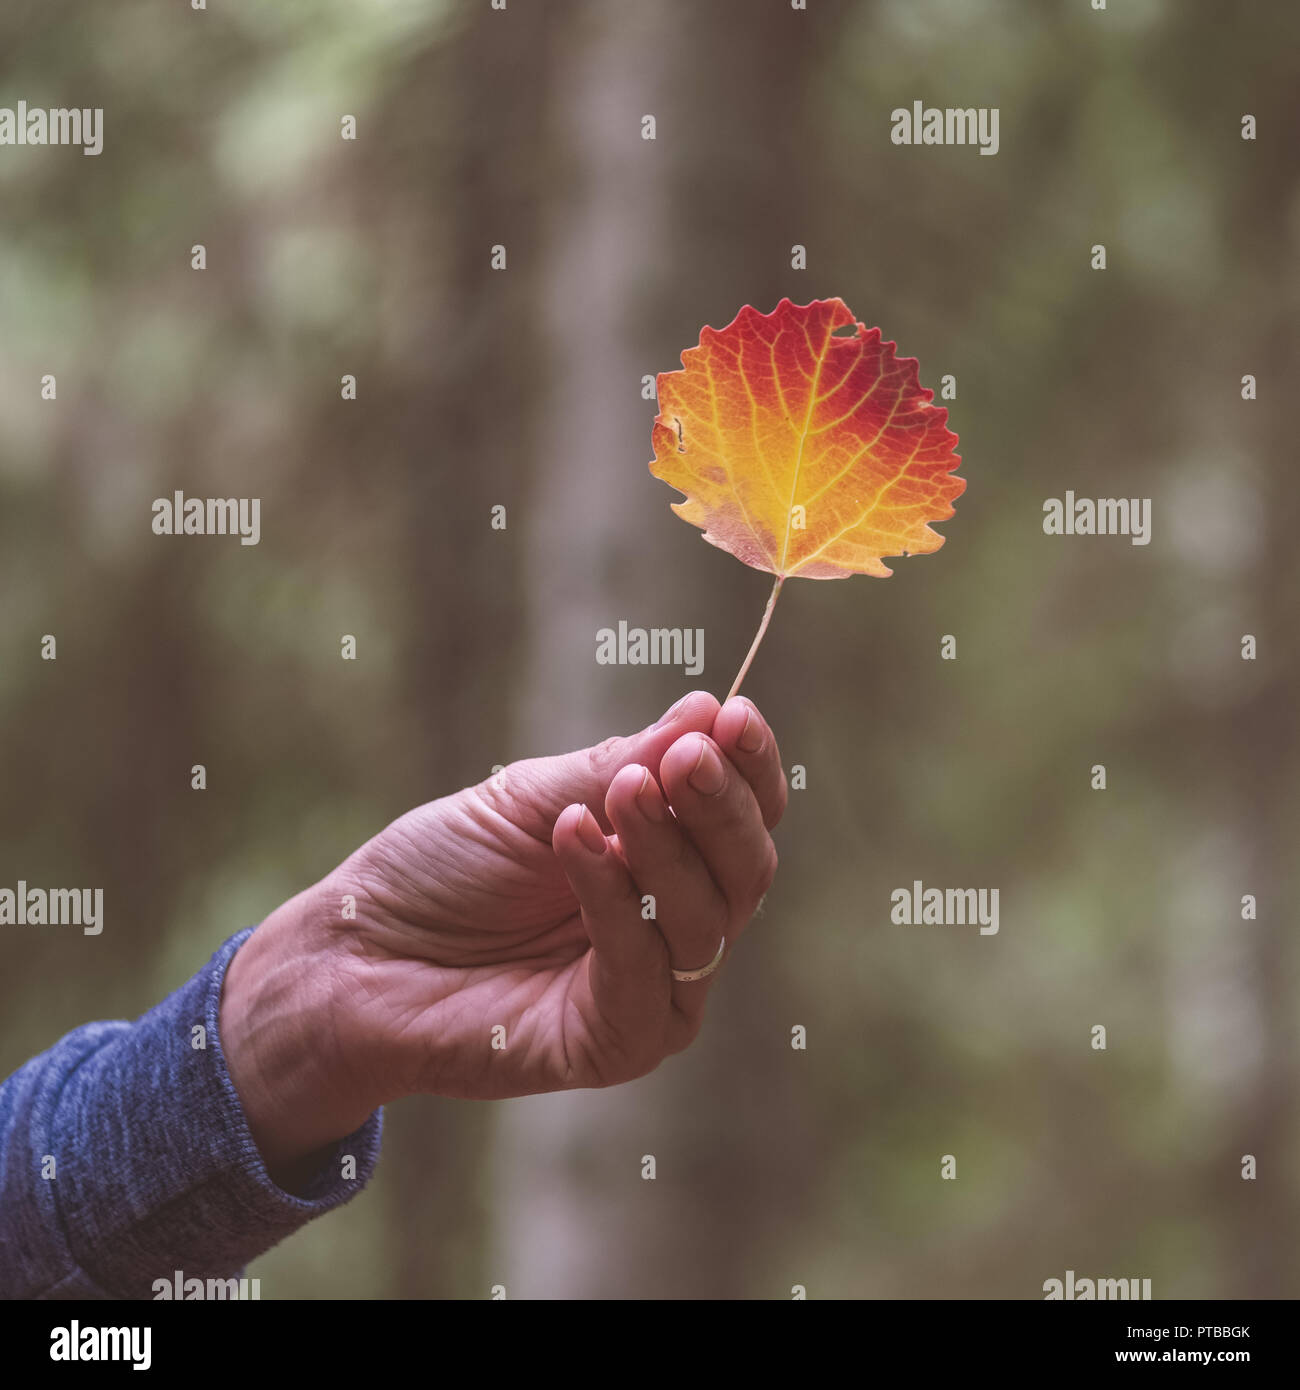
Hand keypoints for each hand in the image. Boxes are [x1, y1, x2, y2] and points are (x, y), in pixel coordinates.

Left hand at [221, 692, 785, 1181]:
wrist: (356, 953)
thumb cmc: (443, 870)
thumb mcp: (535, 800)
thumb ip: (622, 764)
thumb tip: (710, 710)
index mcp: (665, 864)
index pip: (745, 819)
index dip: (751, 769)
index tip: (736, 714)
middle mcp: (673, 928)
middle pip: (747, 870)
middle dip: (720, 806)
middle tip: (687, 757)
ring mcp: (653, 992)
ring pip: (706, 918)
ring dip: (667, 844)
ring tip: (619, 789)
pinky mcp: (616, 1043)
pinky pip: (643, 969)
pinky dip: (614, 897)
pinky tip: (574, 838)